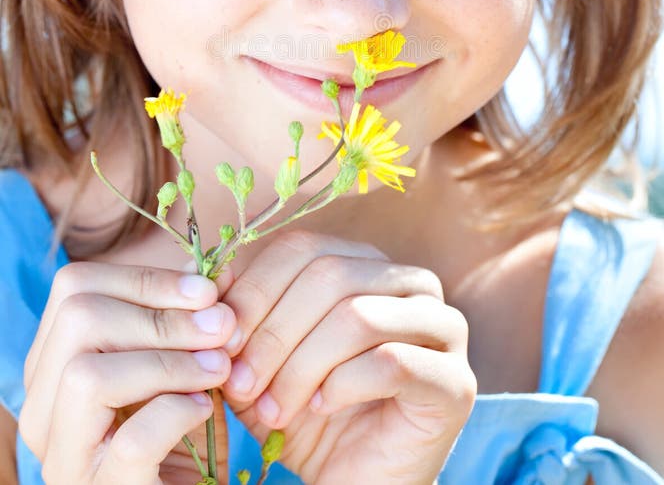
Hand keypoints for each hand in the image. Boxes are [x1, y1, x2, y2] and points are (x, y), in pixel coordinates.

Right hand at [19, 262, 238, 483]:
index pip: (75, 288)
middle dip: (161, 316)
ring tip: (219, 368)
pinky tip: (204, 409)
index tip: (207, 291)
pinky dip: (177, 413)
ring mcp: (65, 460)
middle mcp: (43, 411)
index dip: (147, 278)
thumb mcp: (189, 362)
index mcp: (54, 365)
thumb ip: (192, 315)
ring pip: (87, 376)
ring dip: (170, 361)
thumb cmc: (186, 432)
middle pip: (78, 320)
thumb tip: (210, 272)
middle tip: (222, 327)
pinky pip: (131, 442)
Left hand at [220, 230, 476, 484]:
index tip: (219, 341)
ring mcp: (443, 328)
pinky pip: (391, 363)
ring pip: (356, 317)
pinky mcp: (455, 381)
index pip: (303, 247)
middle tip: (239, 384)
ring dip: (299, 366)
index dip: (254, 290)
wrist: (352, 480)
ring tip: (270, 410)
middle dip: (272, 334)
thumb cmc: (305, 410)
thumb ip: (242, 311)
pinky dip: (340, 388)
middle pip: (328, 276)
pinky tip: (317, 410)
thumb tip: (206, 277)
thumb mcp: (261, 354)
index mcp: (368, 262)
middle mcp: (413, 283)